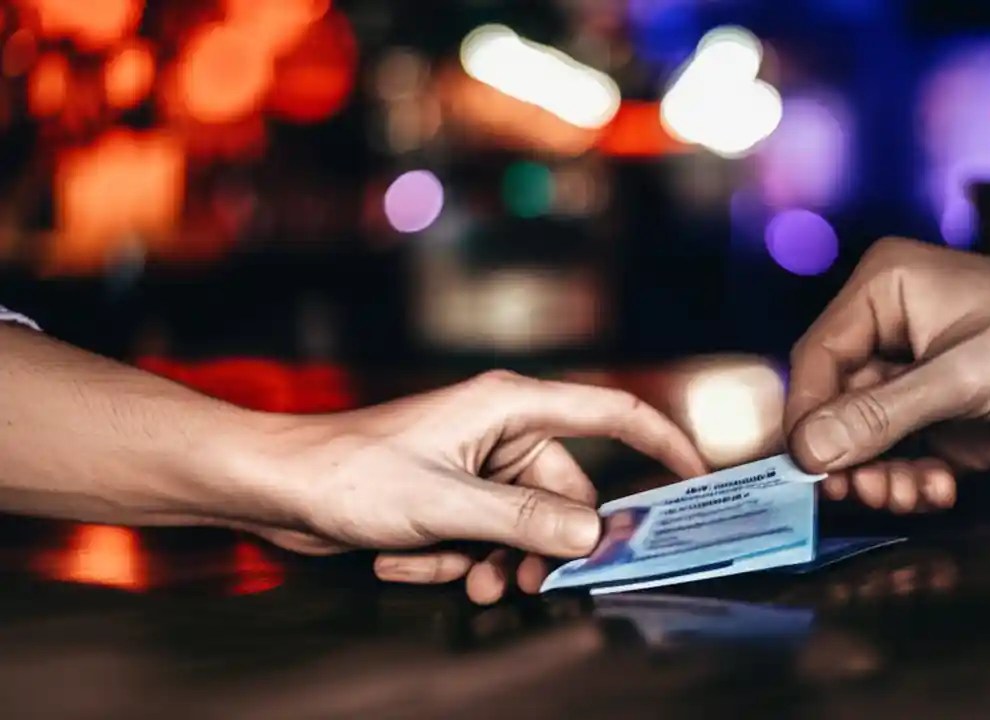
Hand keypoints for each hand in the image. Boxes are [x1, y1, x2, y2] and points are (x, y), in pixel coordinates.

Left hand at [236, 370, 706, 602]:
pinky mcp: (451, 495)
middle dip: (541, 544)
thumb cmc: (351, 473)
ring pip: (521, 524)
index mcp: (510, 406)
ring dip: (491, 559)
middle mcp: (500, 431)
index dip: (662, 441)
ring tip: (454, 575)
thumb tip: (594, 534)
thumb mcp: (448, 504)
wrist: (277, 487)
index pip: (610, 412)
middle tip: (525, 585)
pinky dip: (451, 557)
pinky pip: (481, 536)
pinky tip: (404, 555)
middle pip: (563, 493)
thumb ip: (528, 519)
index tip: (696, 478)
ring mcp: (475, 465)